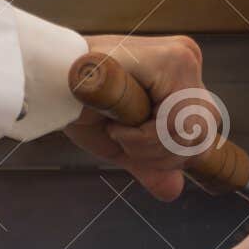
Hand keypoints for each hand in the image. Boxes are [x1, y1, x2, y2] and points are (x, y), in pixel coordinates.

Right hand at [63, 34, 207, 200]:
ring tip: (118, 130)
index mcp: (181, 78)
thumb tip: (174, 190)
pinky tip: (118, 122)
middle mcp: (187, 62)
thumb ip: (150, 165)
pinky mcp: (173, 59)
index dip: (168, 156)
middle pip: (203, 134)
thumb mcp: (121, 144)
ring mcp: (184, 58)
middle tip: (124, 140)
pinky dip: (145, 137)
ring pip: (193, 131)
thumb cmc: (77, 105)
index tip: (129, 144)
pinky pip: (177, 122)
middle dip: (162, 155)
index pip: (202, 133)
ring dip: (149, 146)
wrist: (45, 85)